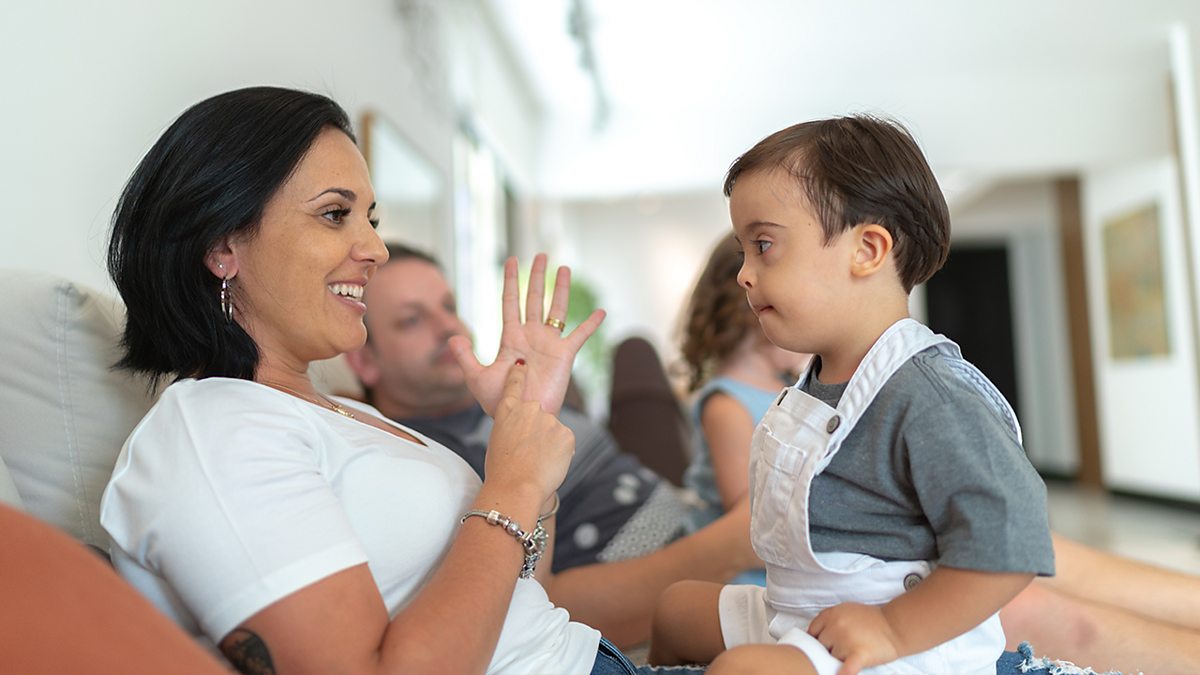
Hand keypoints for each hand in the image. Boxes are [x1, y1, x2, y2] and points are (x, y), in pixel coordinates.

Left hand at [450, 254, 604, 415]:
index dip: (510, 281)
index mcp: (511, 338)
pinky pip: (580, 335)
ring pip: (556, 309)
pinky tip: (601, 312)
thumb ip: (465, 356)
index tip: (511, 260)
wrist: (522, 418)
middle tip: (540, 255)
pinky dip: (591, 324)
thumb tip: (453, 337)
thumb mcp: (477, 377)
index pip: (510, 302)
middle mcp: (531, 336)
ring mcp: (549, 344)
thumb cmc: (500, 403)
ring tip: (563, 268)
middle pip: (534, 299)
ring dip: (560, 289)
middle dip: (536, 277)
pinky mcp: (564, 355)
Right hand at [483, 360, 575, 502]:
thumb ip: (513, 431)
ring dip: (548, 446)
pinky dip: (560, 454)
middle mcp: (529, 409)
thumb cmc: (502, 471)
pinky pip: (564, 443)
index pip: (514, 384)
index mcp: (507, 410)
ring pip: (552, 432)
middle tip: (528, 455)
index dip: (519, 374)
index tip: (522, 364)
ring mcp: (549, 419)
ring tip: (536, 464)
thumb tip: (524, 435)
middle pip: (538, 417)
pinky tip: (549, 465)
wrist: (516, 487)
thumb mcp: (497, 443)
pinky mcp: (566, 432)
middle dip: (537, 434)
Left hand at [808, 602, 900, 674]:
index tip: (825, 643)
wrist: (895, 626)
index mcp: (831, 614)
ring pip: (831, 657)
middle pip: (821, 646)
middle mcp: (836, 626)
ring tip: (853, 651)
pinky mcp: (859, 654)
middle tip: (844, 646)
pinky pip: (845, 668)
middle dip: (829, 648)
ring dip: (840, 658)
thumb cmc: (870, 619)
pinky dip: (842, 674)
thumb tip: (812, 635)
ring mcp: (846, 640)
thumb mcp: (845, 610)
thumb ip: (829, 619)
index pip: (812, 632)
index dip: (818, 639)